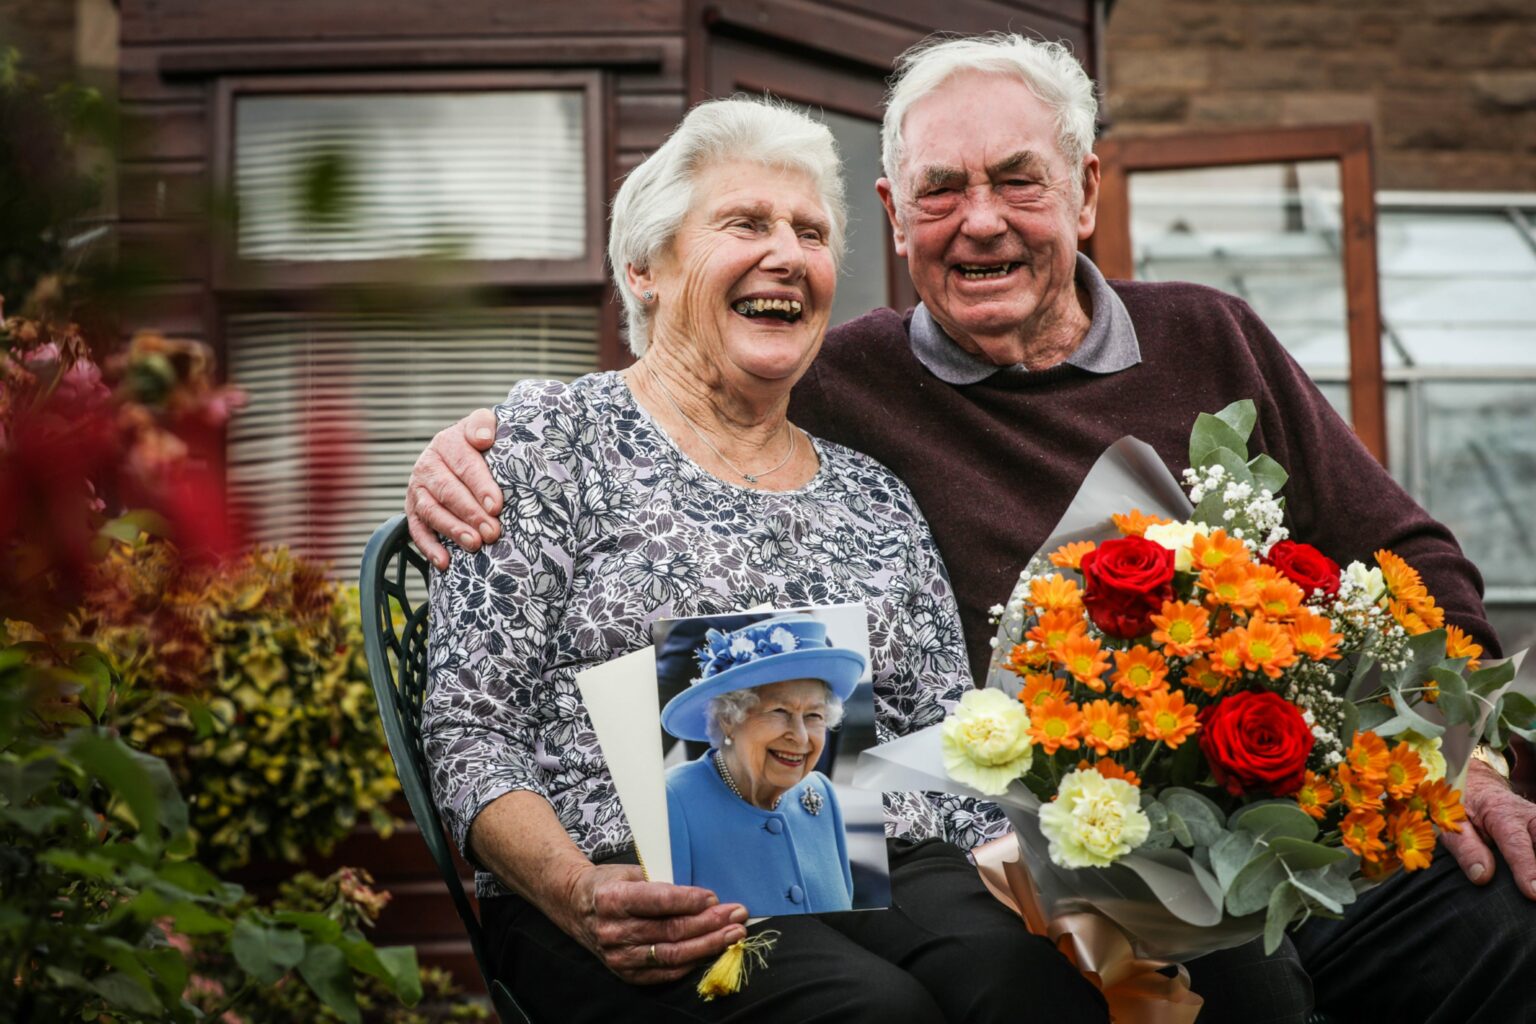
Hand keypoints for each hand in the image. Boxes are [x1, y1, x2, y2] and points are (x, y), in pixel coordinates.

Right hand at [405, 408, 501, 568]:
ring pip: (431, 512)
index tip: (496, 505)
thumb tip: (483, 438)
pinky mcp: (413, 511)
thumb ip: (482, 424)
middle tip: (492, 532)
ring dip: (453, 530)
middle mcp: (427, 466)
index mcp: (446, 443)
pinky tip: (444, 563)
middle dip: (471, 514)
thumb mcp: (483, 424)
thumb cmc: (480, 444)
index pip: (464, 465)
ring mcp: (417, 490)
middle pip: (448, 492)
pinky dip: (429, 548)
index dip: (480, 486)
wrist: (461, 452)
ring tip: (475, 545)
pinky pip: (417, 531)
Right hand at [556, 863, 748, 984]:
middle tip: (736, 915)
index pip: (658, 901)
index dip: (689, 900)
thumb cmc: (608, 884)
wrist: (575, 906)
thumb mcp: (630, 871)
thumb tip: (702, 896)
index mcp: (612, 899)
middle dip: (709, 923)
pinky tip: (710, 952)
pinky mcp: (624, 973)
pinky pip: (664, 973)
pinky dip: (690, 964)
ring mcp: (618, 956)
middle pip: (670, 930)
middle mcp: (613, 930)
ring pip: (671, 955)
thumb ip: (661, 883)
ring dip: (707, 945)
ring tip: (733, 935)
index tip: (714, 897)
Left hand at [1440, 759, 1535, 899]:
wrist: (1478, 787)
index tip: (1533, 892)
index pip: (1517, 844)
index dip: (1526, 868)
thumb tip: (1482, 876)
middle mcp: (1530, 817)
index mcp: (1502, 813)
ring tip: (1534, 893)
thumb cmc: (1462, 807)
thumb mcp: (1454, 824)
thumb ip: (1466, 848)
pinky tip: (1535, 879)